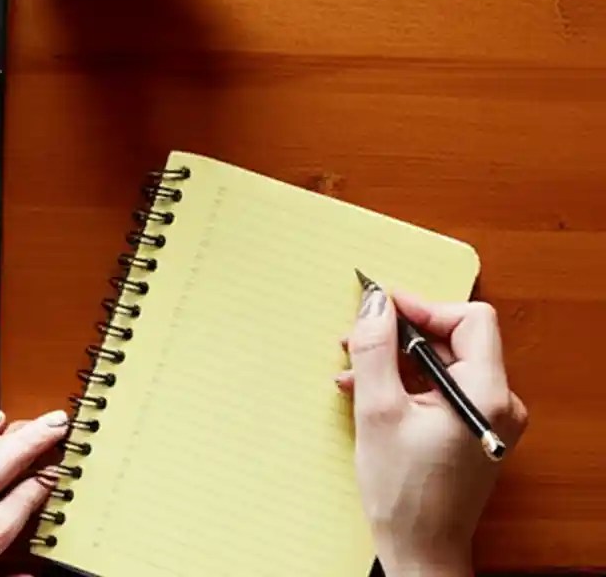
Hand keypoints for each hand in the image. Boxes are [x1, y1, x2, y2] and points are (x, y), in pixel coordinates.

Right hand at [337, 289, 528, 576]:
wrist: (419, 548)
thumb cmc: (403, 492)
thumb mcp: (377, 411)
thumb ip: (375, 350)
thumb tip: (374, 303)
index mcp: (486, 394)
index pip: (468, 320)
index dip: (422, 308)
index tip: (380, 307)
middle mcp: (498, 402)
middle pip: (453, 340)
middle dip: (400, 335)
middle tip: (355, 338)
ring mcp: (489, 417)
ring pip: (443, 363)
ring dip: (396, 361)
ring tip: (352, 371)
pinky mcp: (473, 429)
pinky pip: (441, 388)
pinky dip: (406, 383)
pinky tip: (368, 392)